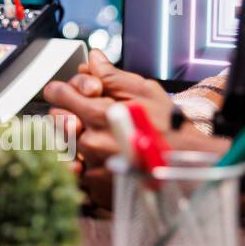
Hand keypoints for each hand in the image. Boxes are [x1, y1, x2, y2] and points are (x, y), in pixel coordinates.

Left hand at [42, 50, 226, 208]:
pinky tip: (104, 158)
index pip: (58, 94)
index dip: (62, 89)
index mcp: (98, 114)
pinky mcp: (95, 187)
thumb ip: (112, 76)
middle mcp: (90, 142)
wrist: (187, 168)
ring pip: (66, 145)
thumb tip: (93, 58)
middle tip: (85, 115)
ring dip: (76, 139)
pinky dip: (86, 164)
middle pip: (57, 120)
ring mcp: (91, 166)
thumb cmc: (170, 129)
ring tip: (98, 138)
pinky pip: (78, 171)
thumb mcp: (146, 93)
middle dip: (67, 114)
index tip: (66, 91)